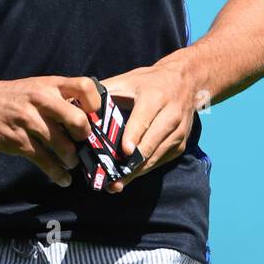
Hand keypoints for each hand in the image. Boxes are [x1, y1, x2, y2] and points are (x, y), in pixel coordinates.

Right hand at [0, 74, 98, 187]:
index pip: (85, 86)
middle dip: (85, 137)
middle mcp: (42, 101)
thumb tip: (87, 117)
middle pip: (78, 120)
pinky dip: (58, 174)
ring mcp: (30, 122)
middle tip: (83, 143)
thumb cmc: (12, 96)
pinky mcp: (19, 142)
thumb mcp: (36, 87)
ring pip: (64, 146)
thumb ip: (59, 98)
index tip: (95, 116)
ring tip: (71, 162)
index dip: (96, 103)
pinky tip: (62, 179)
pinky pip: (45, 162)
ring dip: (72, 160)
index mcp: (50, 84)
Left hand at [99, 51, 207, 193]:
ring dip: (136, 172)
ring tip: (115, 184)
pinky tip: (128, 177)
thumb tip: (78, 105)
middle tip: (111, 178)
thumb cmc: (149, 82)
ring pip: (156, 156)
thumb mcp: (128, 80)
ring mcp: (179, 132)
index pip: (144, 118)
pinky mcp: (181, 144)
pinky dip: (144, 170)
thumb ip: (104, 92)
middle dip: (132, 163)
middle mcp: (171, 115)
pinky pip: (160, 161)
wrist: (185, 81)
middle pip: (151, 143)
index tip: (124, 151)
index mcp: (155, 96)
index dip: (134, 135)